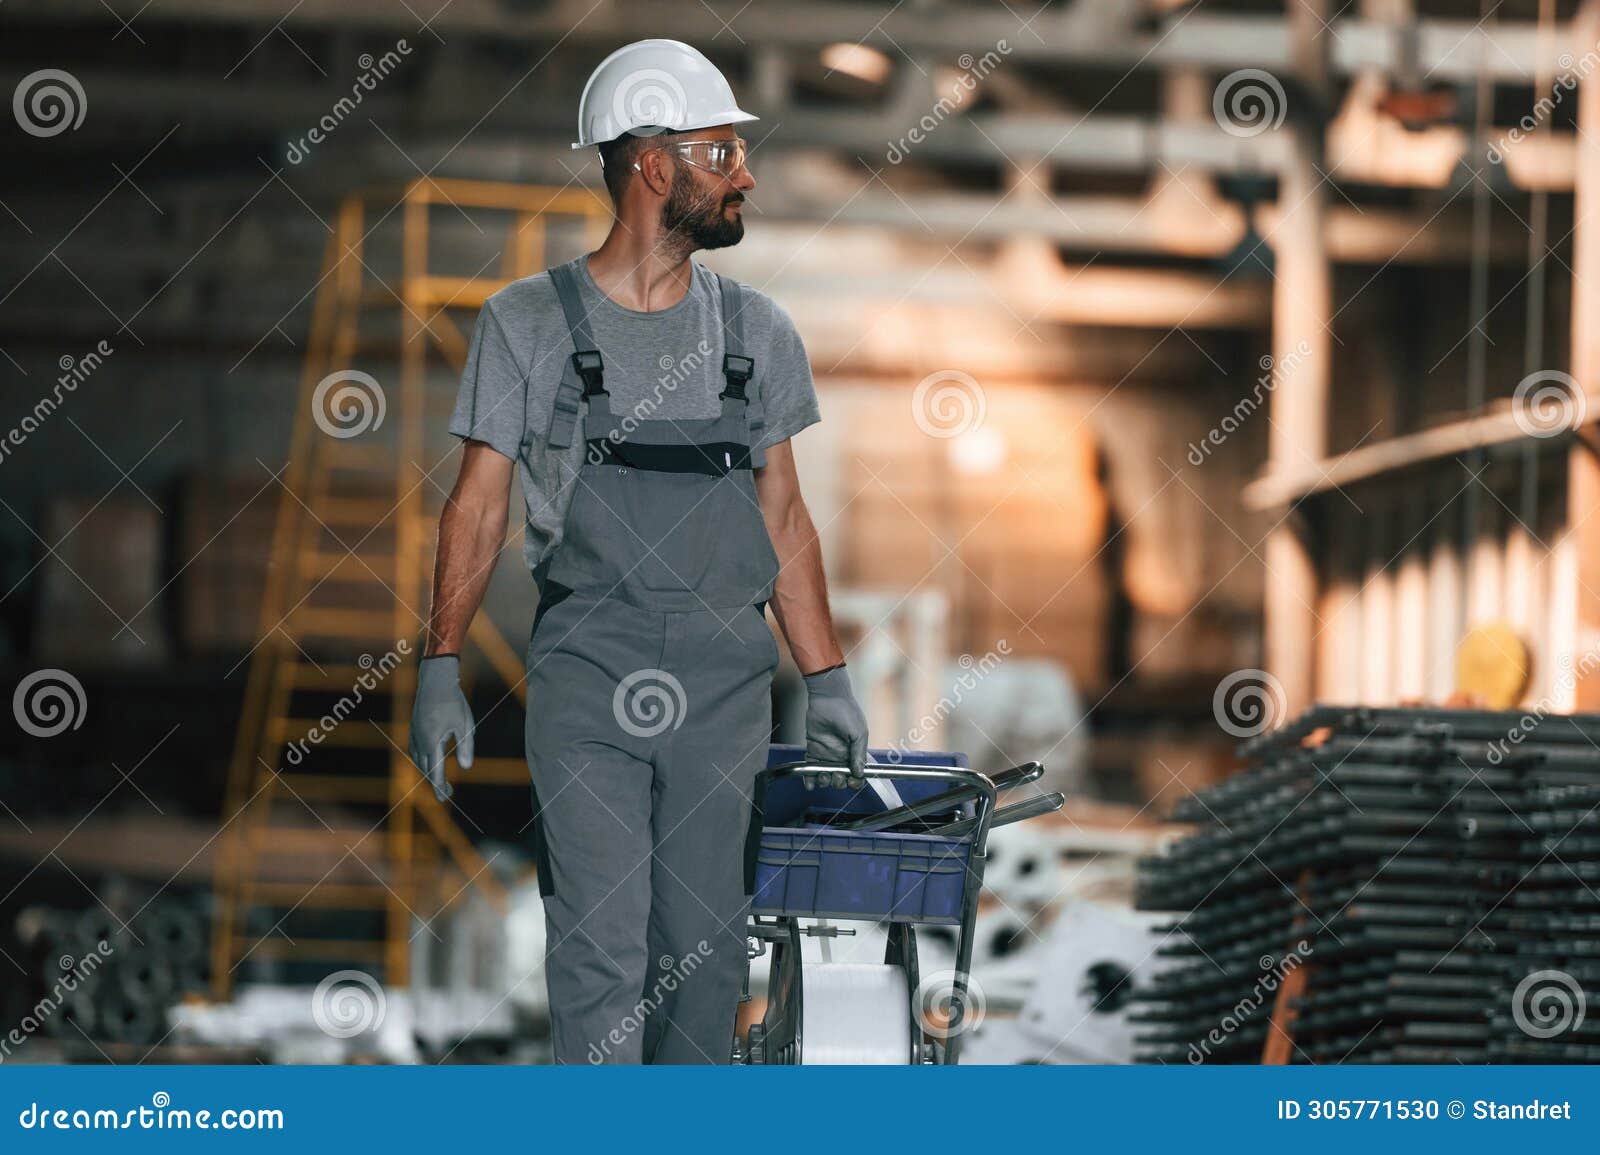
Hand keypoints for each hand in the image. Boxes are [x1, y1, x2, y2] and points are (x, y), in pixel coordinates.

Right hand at [408, 655, 473, 801]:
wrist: (435, 680)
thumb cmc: (453, 701)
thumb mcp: (465, 725)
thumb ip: (466, 747)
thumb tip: (466, 768)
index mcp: (432, 742)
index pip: (435, 772)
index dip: (440, 787)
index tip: (445, 798)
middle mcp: (419, 741)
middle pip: (425, 769)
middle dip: (435, 783)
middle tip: (447, 794)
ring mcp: (414, 734)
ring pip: (418, 760)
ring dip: (428, 772)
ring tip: (439, 781)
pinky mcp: (414, 728)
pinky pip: (415, 750)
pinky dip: (421, 760)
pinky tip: (428, 762)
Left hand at [802, 664, 867, 789]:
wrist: (828, 697)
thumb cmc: (847, 711)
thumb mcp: (859, 732)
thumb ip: (859, 753)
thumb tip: (859, 772)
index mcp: (855, 752)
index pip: (856, 774)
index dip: (855, 781)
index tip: (851, 781)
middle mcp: (841, 756)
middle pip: (840, 778)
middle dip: (839, 782)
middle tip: (836, 775)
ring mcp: (827, 754)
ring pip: (826, 776)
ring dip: (825, 781)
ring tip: (823, 776)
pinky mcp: (813, 750)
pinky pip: (811, 768)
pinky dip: (809, 779)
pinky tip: (810, 783)